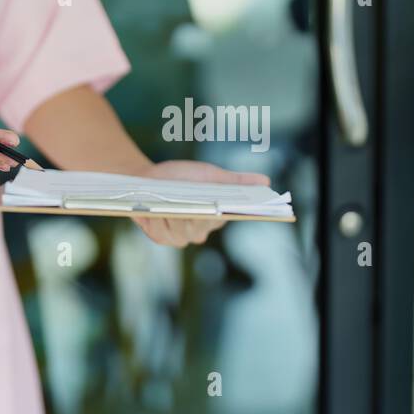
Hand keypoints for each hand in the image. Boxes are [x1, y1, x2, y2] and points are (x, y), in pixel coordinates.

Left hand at [128, 160, 270, 247]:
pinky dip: (161, 218)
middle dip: (199, 212)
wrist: (147, 178)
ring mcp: (180, 237)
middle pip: (203, 226)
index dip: (229, 213)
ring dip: (177, 214)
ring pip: (183, 230)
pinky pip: (164, 231)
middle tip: (197, 199)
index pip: (227, 217)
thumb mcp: (210, 175)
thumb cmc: (182, 176)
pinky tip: (157, 208)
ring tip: (172, 199)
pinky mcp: (160, 237)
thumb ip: (236, 180)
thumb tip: (266, 181)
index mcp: (217, 217)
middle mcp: (200, 231)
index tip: (230, 205)